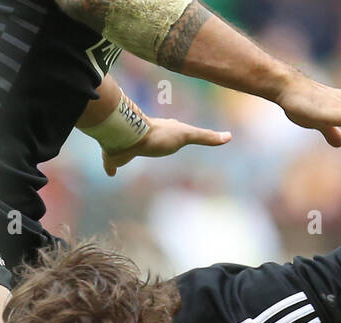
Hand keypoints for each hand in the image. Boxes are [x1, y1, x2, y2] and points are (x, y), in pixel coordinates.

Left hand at [101, 117, 231, 175]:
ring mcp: (131, 144)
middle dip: (154, 141)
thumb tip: (229, 136)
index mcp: (164, 132)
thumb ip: (205, 136)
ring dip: (131, 151)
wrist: (128, 136)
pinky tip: (111, 173)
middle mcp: (147, 137)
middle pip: (153, 139)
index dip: (178, 132)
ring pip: (132, 148)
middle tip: (156, 145)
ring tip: (130, 155)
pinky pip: (113, 161)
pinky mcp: (116, 154)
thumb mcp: (187, 135)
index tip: (180, 132)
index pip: (174, 130)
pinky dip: (112, 166)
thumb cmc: (159, 135)